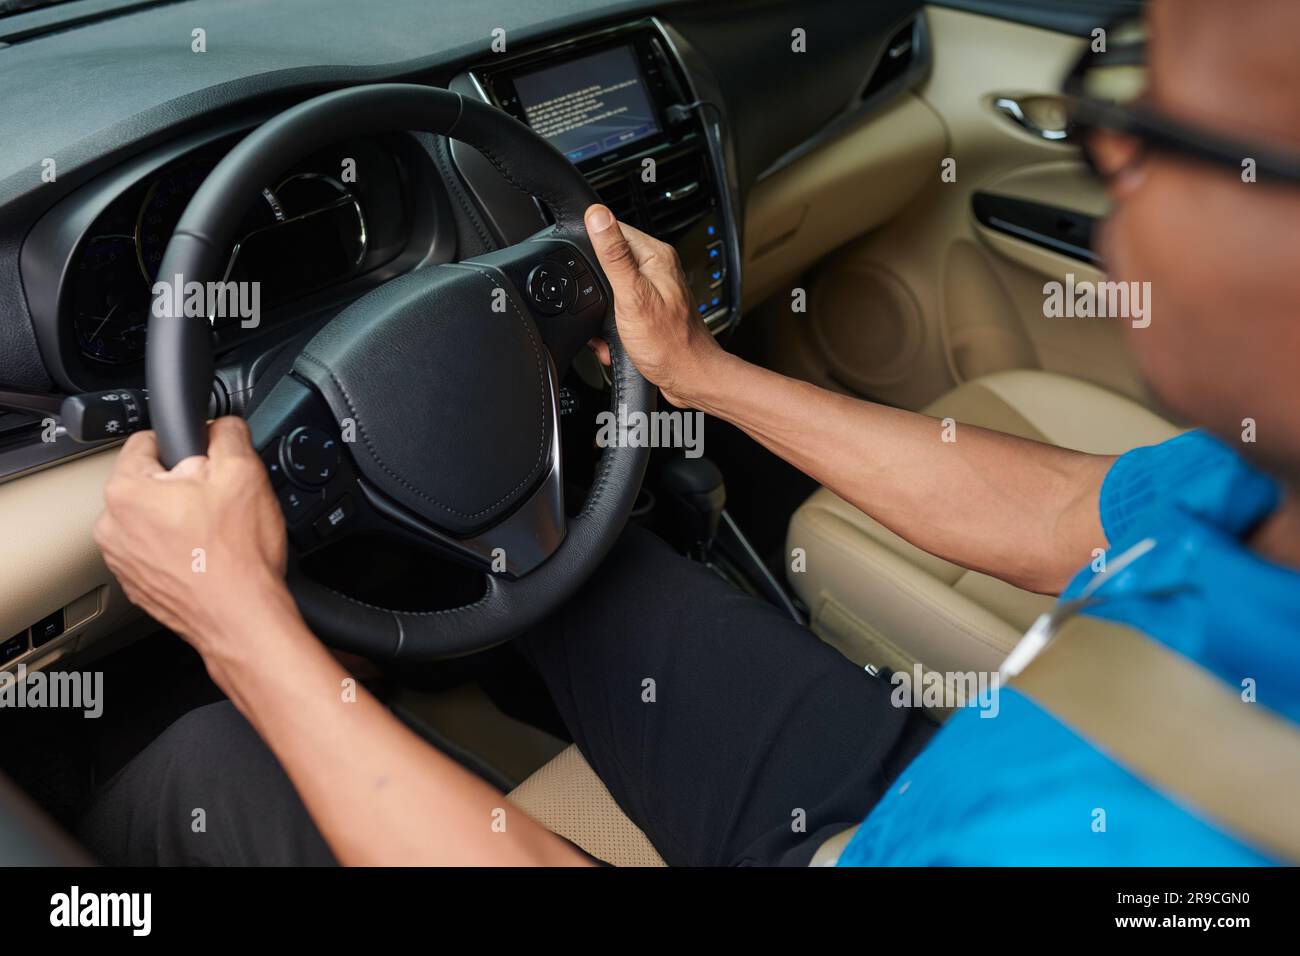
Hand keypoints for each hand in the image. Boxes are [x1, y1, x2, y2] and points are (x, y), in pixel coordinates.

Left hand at [94, 417, 293, 667]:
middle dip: (184, 486)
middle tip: (218, 504)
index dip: (186, 446)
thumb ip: (228, 433)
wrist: (242, 618)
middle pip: (150, 482)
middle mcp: (112, 526)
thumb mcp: (245, 471)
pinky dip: (178, 550)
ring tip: (215, 535)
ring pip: (152, 518)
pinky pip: (155, 551)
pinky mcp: (137, 584)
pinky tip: (207, 557)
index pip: (147, 440)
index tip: (207, 464)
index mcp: (127, 491)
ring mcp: (122, 560)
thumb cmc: (238, 557)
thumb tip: (221, 425)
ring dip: (179, 519)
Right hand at [584, 203, 723, 406]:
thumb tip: (597, 215)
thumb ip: (613, 254)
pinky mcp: (649, 311)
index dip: (591, 246)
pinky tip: (616, 340)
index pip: (613, 229)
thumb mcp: (632, 295)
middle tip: (603, 311)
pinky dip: (612, 328)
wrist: (689, 379)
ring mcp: (654, 291)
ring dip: (602, 314)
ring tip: (612, 331)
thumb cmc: (669, 344)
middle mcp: (657, 269)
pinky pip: (619, 311)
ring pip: (610, 290)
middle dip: (595, 289)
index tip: (585, 271)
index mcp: (655, 256)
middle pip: (608, 262)